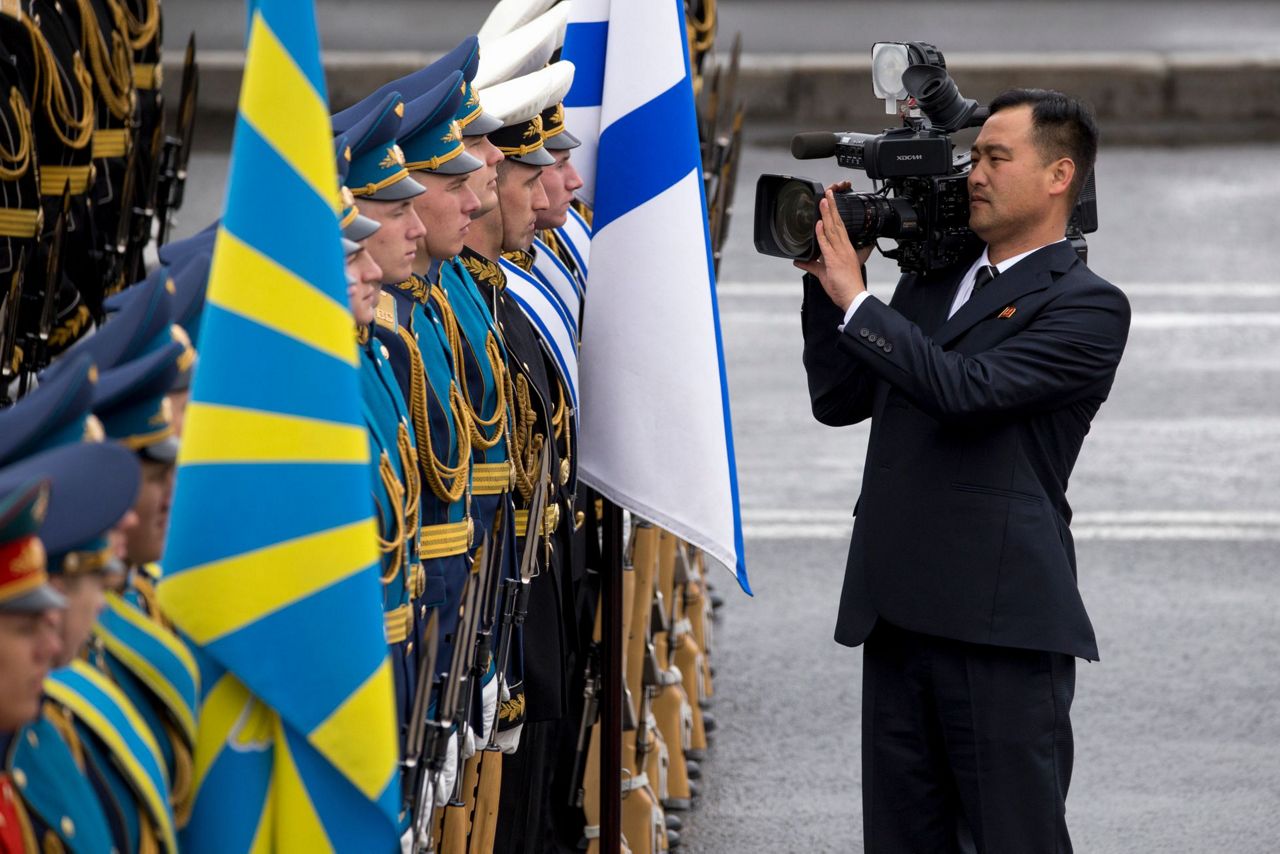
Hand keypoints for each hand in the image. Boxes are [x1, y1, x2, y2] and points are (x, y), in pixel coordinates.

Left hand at [794, 182, 874, 311]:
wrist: (853, 298)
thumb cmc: (844, 286)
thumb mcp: (824, 273)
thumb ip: (811, 265)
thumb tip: (800, 261)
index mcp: (845, 249)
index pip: (840, 227)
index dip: (836, 214)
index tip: (832, 202)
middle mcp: (844, 248)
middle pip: (838, 224)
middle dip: (832, 207)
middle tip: (829, 193)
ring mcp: (840, 253)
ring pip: (833, 230)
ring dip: (828, 214)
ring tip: (824, 200)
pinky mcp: (834, 261)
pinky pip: (827, 245)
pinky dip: (822, 234)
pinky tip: (819, 224)